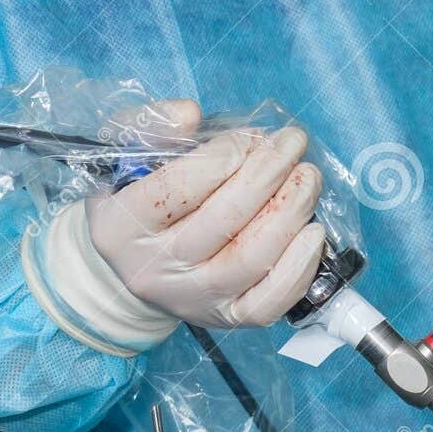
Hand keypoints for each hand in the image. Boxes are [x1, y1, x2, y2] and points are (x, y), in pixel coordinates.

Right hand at [86, 106, 325, 327]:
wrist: (127, 270)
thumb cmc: (131, 201)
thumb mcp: (122, 156)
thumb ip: (150, 125)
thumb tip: (190, 114)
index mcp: (119, 226)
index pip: (179, 187)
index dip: (226, 154)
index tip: (249, 137)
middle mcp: (152, 268)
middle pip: (224, 219)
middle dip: (270, 172)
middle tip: (292, 144)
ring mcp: (190, 298)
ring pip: (253, 258)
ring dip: (293, 209)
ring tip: (308, 177)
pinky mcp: (224, 317)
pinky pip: (270, 301)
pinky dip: (300, 266)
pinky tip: (313, 232)